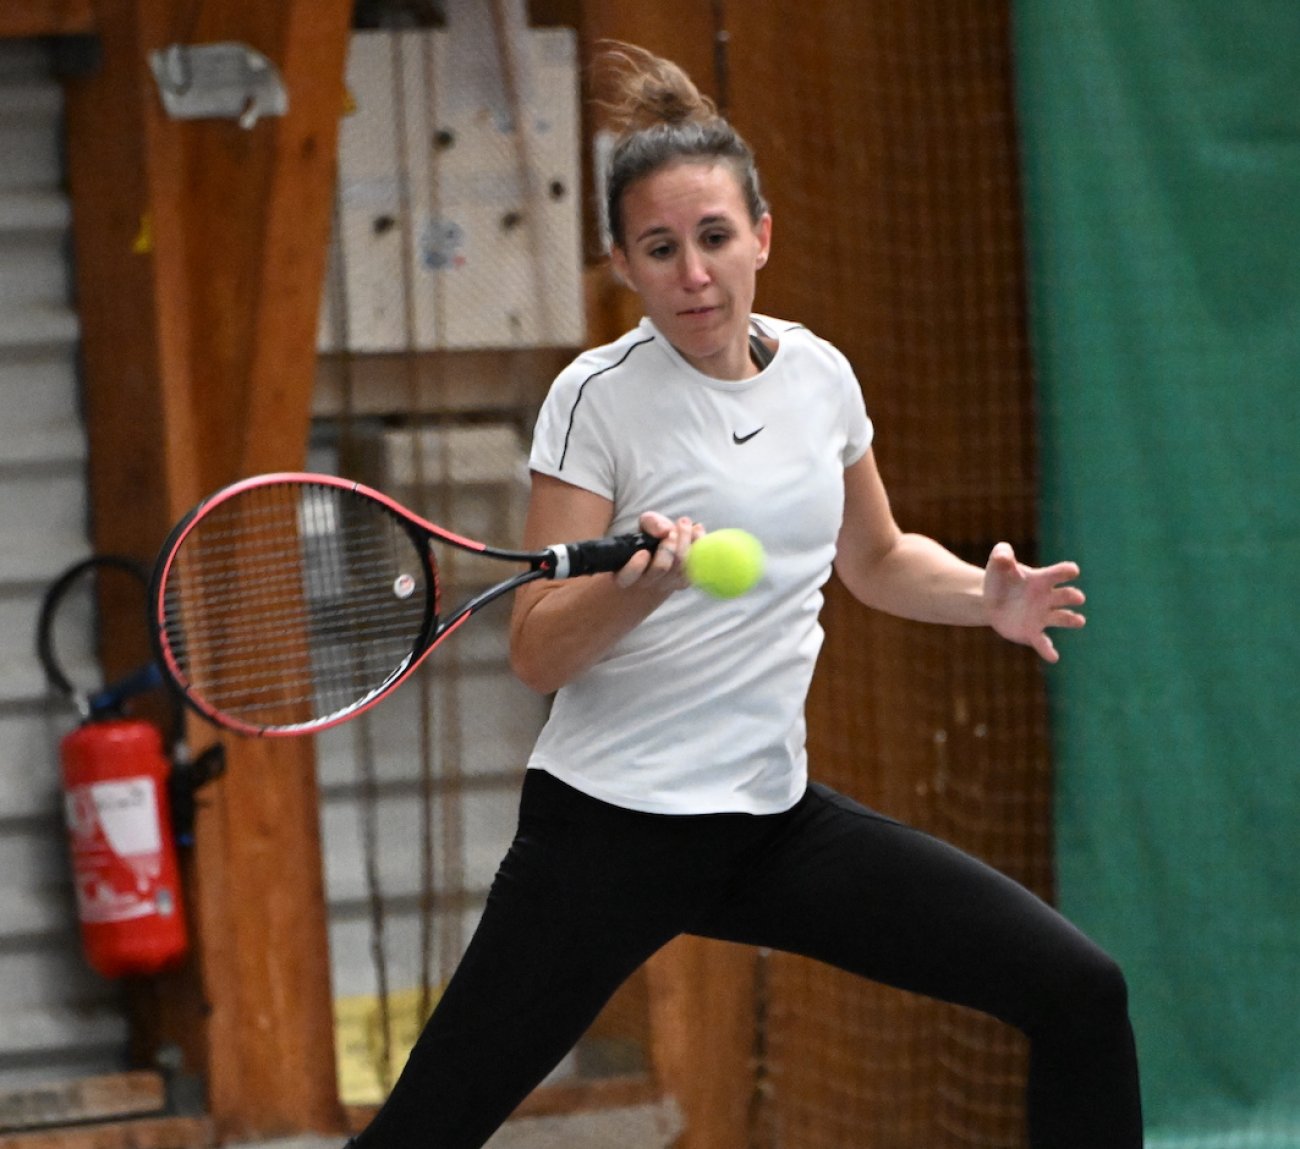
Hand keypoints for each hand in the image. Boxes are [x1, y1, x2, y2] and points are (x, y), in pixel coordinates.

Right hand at [614, 512, 703, 590]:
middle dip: (668, 546)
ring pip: (679, 568)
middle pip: (660, 568)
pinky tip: (698, 529)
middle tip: (670, 529)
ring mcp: (666, 585)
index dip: (636, 567)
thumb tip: (665, 530)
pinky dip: (698, 546)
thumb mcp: (643, 527)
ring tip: (683, 522)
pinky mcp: (683, 582)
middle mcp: (645, 583)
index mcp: (626, 574)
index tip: (643, 553)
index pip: (627, 576)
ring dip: (684, 542)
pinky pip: (694, 567)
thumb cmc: (648, 541)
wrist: (661, 560)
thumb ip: (650, 524)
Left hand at [983, 542, 1084, 662]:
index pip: (1060, 573)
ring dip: (1072, 619)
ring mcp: (1043, 616)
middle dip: (1072, 596)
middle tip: (1077, 597)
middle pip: (1066, 595)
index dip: (1066, 571)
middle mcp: (1048, 598)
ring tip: (1079, 621)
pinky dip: (1048, 650)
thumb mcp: (997, 563)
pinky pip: (1043, 643)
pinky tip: (1053, 657)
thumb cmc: (999, 579)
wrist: (990, 601)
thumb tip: (1004, 556)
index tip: (1072, 571)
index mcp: (1042, 579)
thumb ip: (1001, 554)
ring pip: (1063, 618)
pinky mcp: (1033, 633)